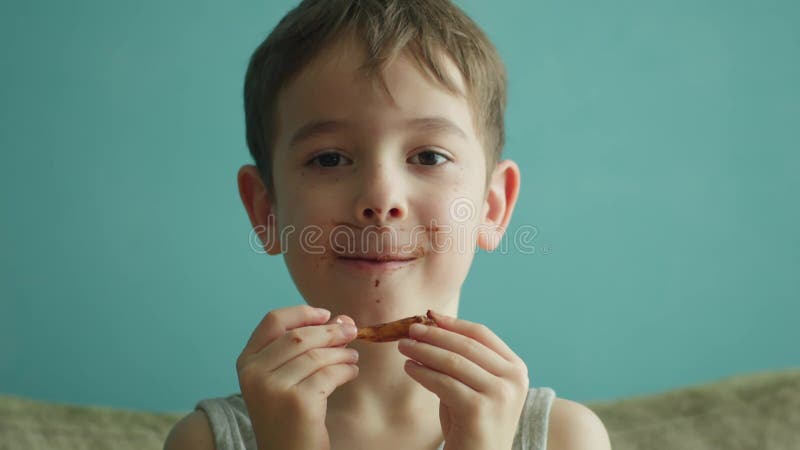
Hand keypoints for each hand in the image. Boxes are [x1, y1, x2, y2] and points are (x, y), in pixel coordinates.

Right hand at [236, 305, 358, 449]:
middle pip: (299, 336)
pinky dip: (346, 370)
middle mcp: (254, 374)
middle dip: (331, 331)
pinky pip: (330, 374)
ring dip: (342, 353)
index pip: (273, 321)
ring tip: (352, 358)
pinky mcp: (297, 402)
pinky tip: (351, 373)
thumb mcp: (286, 378)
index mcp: (247, 362)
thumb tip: (341, 318)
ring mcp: (273, 388)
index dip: (302, 313)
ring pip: (317, 355)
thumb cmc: (288, 416)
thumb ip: (306, 346)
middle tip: (352, 332)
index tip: (326, 314)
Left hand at [397, 310, 529, 449]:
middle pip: (466, 345)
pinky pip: (443, 383)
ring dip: (424, 350)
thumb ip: (462, 359)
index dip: (453, 323)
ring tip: (404, 347)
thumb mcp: (473, 385)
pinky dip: (422, 372)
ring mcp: (500, 395)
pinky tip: (409, 368)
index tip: (429, 315)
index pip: (482, 334)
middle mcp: (514, 379)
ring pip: (453, 361)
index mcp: (516, 369)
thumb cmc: (471, 423)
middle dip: (434, 334)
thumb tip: (432, 324)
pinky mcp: (480, 409)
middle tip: (410, 329)